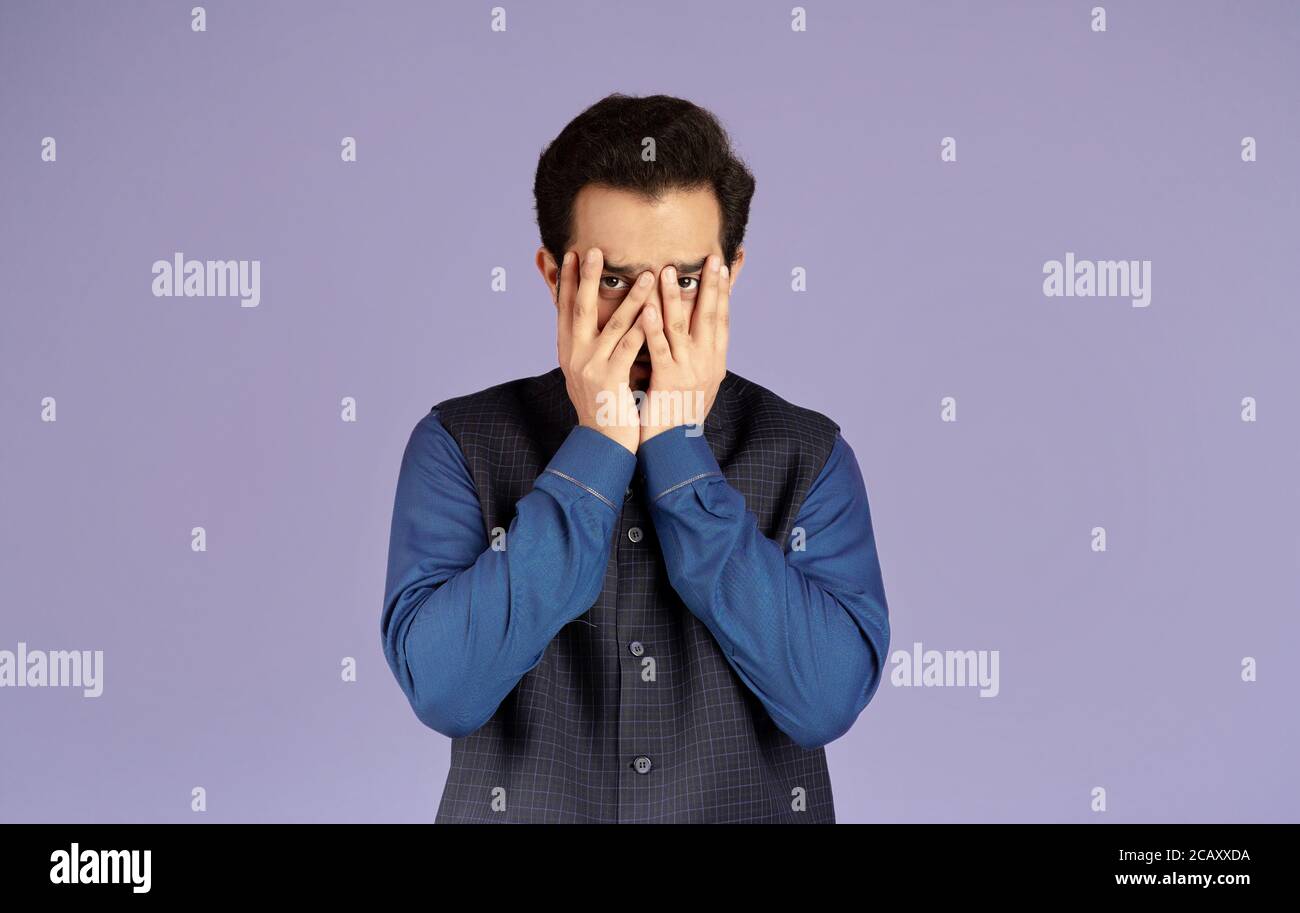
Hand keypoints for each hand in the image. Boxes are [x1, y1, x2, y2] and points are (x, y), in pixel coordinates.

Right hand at [556, 247, 654, 453]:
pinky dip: (643, 328)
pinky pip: (629, 348)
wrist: (602, 443)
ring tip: (648, 274)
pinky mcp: (610, 381)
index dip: (566, 281)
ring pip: (613, 325)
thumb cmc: (601, 405)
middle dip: (586, 278)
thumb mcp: (586, 372)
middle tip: (593, 251)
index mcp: (568, 352)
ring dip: (631, 297)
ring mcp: (590, 368)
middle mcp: (574, 356)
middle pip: (580, 310)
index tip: (569, 255)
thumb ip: (588, 346)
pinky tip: (655, 312)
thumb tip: (589, 320)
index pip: (565, 309)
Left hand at [637, 253, 729, 442]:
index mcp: (715, 364)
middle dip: (711, 286)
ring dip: (676, 297)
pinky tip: (648, 308)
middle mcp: (707, 365)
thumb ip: (698, 360)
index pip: (722, 321)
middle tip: (712, 257)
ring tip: (668, 270)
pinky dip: (654, 326)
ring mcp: (689, 372)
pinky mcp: (669, 382)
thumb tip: (701, 340)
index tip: (724, 267)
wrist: (675, 451)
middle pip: (711, 317)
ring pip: (683, 327)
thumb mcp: (697, 386)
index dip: (724, 293)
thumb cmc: (680, 419)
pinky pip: (661, 349)